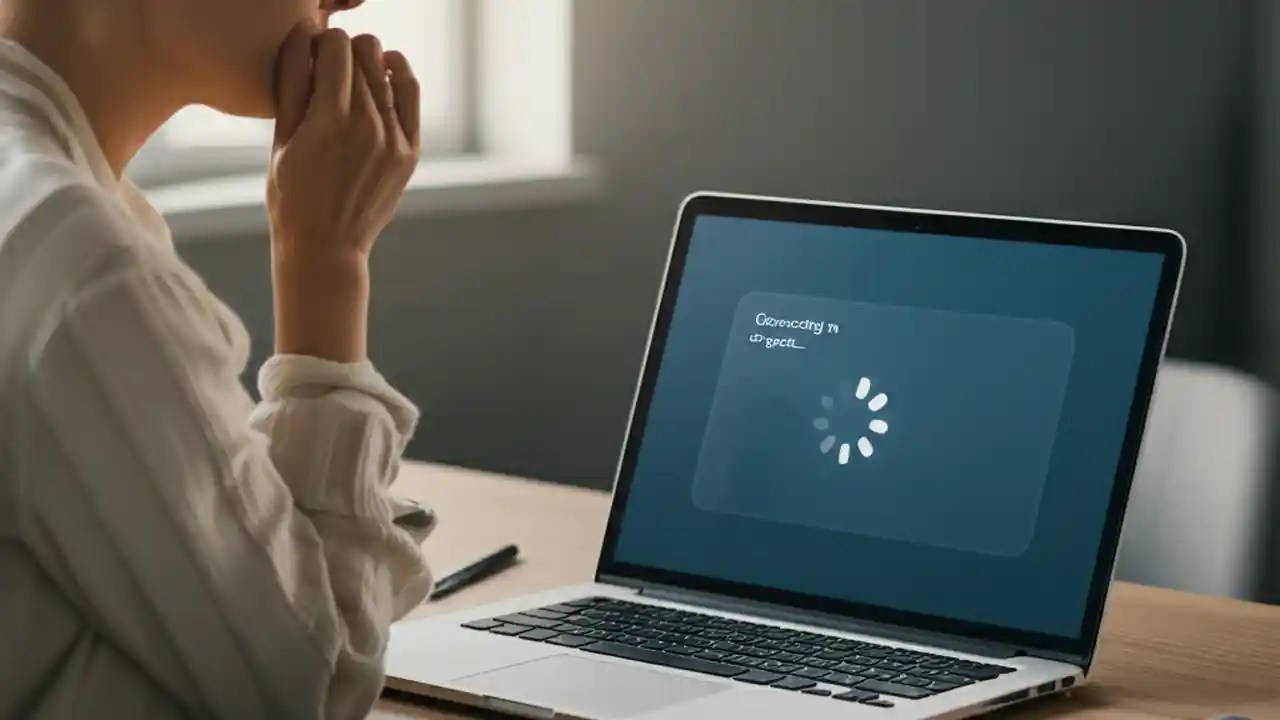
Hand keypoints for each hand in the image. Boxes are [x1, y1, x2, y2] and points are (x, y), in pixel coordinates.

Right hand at [267, 23, 420, 361]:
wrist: (327, 247)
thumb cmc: (292, 195)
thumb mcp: (280, 140)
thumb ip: (293, 85)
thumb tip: (303, 37)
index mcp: (328, 121)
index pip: (335, 46)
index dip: (320, 40)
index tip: (311, 52)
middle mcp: (367, 126)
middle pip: (362, 53)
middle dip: (342, 50)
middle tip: (328, 65)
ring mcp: (393, 139)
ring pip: (384, 68)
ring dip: (366, 61)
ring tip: (350, 73)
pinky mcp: (409, 151)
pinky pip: (410, 91)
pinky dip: (398, 72)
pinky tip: (385, 67)